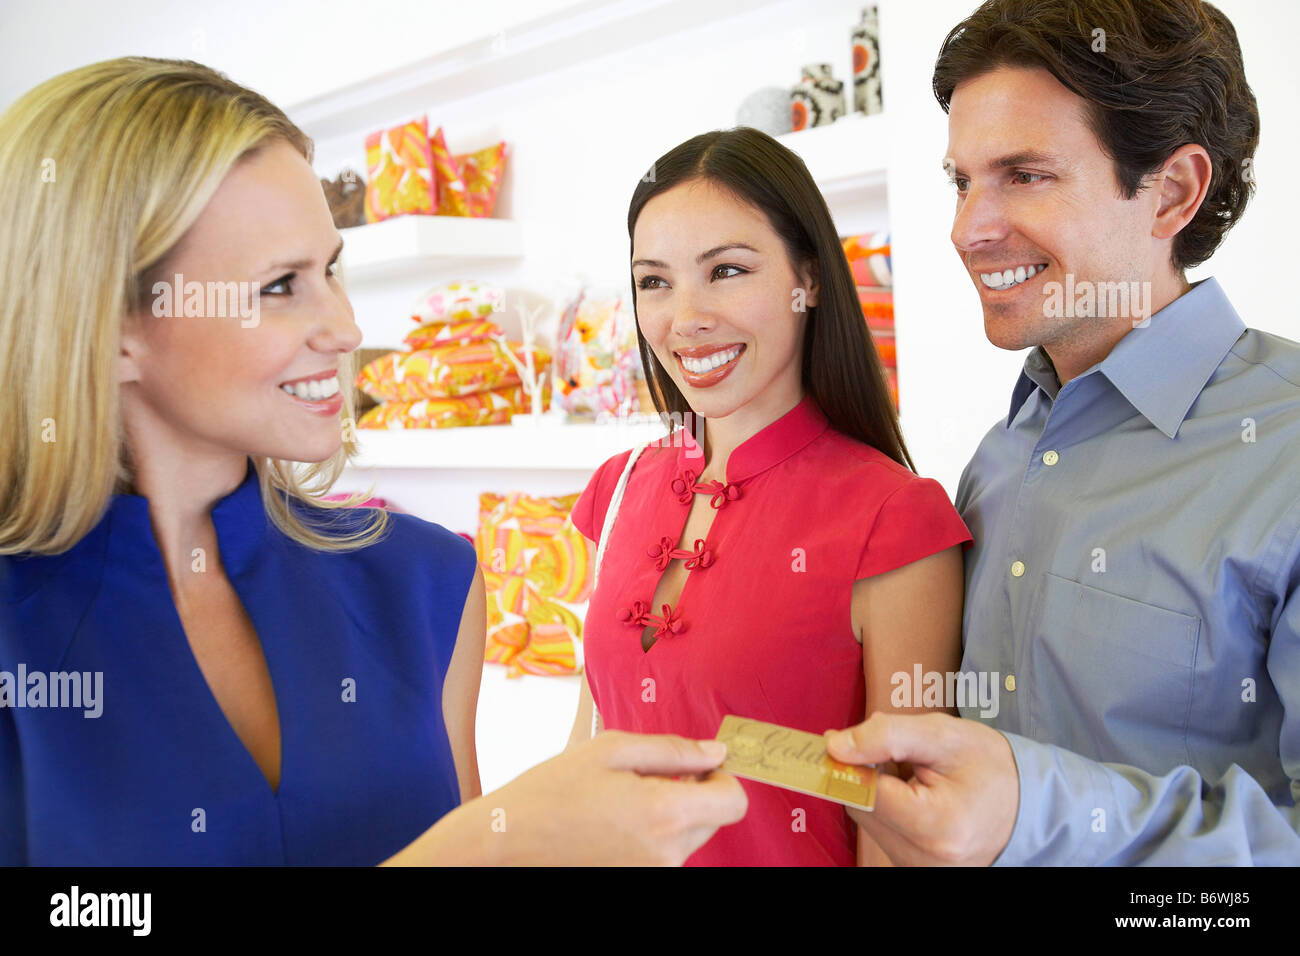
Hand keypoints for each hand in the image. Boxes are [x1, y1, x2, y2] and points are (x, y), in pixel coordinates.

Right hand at [386, 731, 747, 865]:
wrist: (505, 844)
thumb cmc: (551, 792)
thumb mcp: (611, 751)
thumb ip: (672, 750)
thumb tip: (715, 752)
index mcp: (665, 813)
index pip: (734, 801)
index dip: (722, 778)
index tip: (697, 767)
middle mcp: (667, 854)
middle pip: (714, 819)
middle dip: (695, 794)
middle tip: (650, 777)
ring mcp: (652, 875)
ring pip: (689, 838)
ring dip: (670, 816)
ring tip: (620, 801)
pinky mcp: (638, 884)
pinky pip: (663, 855)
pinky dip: (651, 836)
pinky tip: (613, 823)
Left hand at [825, 712, 1017, 865]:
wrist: (1029, 805)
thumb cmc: (990, 767)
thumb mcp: (943, 736)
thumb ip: (886, 736)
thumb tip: (835, 746)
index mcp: (936, 827)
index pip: (864, 791)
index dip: (848, 760)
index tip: (834, 740)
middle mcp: (924, 859)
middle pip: (861, 806)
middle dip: (867, 772)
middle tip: (897, 753)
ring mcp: (918, 869)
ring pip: (867, 817)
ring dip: (878, 790)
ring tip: (915, 775)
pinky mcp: (914, 868)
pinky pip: (882, 830)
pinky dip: (889, 806)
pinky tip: (917, 794)